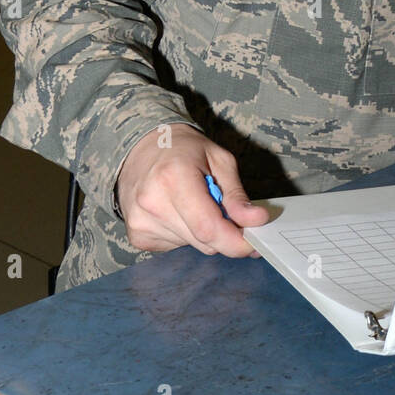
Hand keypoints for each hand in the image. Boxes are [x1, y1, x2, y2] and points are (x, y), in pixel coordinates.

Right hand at [116, 123, 270, 257]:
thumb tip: (256, 221)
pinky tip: (180, 212)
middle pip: (203, 241)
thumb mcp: (220, 160)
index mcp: (174, 177)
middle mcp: (152, 202)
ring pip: (192, 245)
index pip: (208, 227)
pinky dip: (187, 234)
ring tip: (198, 204)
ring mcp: (140, 221)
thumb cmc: (184, 150)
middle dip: (226, 235)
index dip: (235, 241)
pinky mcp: (137, 235)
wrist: (142, 148)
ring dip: (205, 232)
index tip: (254, 243)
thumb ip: (237, 195)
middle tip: (233, 218)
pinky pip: (176, 246)